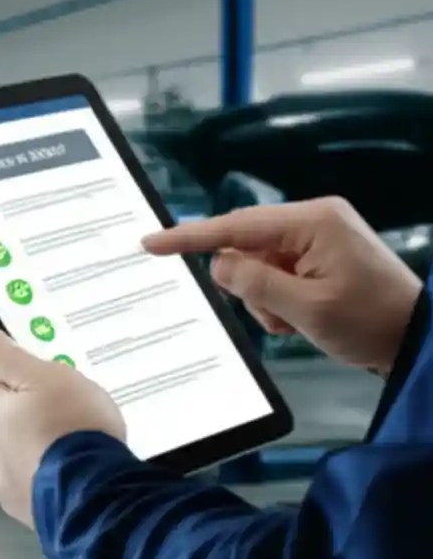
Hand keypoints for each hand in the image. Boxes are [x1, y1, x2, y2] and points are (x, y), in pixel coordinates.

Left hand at [0, 317, 125, 528]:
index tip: (51, 380)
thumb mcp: (38, 374)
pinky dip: (41, 471)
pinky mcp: (21, 507)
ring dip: (31, 442)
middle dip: (24, 409)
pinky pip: (28, 477)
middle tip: (66, 410)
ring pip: (11, 448)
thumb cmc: (70, 424)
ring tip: (68, 443)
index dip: (23, 373)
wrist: (96, 496)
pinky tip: (66, 471)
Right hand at [143, 197, 421, 373]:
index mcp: (313, 222)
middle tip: (276, 315)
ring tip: (295, 321)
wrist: (418, 339)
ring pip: (256, 264)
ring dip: (265, 298)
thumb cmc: (372, 322)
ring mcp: (318, 236)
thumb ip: (254, 283)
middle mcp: (314, 219)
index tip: (152, 243)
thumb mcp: (306, 309)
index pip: (235, 226)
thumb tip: (220, 264)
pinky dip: (277, 298)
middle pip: (245, 245)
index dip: (189, 237)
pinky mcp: (320, 253)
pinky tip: (301, 317)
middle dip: (248, 284)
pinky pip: (275, 271)